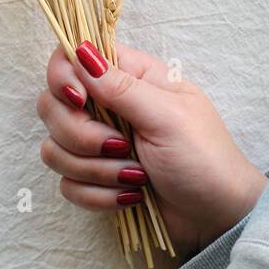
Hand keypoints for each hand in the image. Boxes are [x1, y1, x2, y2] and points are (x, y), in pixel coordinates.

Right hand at [37, 41, 266, 258]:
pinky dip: (98, 195)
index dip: (64, 78)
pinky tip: (130, 197)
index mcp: (131, 78)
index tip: (81, 101)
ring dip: (95, 169)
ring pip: (55, 148)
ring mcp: (99, 144)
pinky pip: (67, 183)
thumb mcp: (168, 116)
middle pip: (52, 106)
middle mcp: (109, 106)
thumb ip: (121, 87)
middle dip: (80, 134)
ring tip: (136, 176)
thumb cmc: (204, 158)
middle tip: (122, 147)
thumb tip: (81, 52)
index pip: (71, 58)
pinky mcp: (96, 179)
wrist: (217, 215)